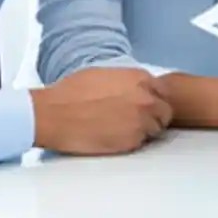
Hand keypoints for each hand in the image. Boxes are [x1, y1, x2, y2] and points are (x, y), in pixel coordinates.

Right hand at [30, 68, 172, 154]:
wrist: (53, 114)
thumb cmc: (71, 93)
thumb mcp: (105, 74)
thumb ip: (127, 81)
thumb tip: (136, 88)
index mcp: (140, 78)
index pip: (164, 92)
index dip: (154, 100)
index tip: (145, 106)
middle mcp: (146, 98)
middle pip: (165, 112)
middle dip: (154, 117)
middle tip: (135, 122)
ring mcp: (141, 121)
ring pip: (155, 130)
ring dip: (143, 131)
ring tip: (120, 130)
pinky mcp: (132, 141)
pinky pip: (140, 143)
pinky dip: (130, 142)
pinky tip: (112, 137)